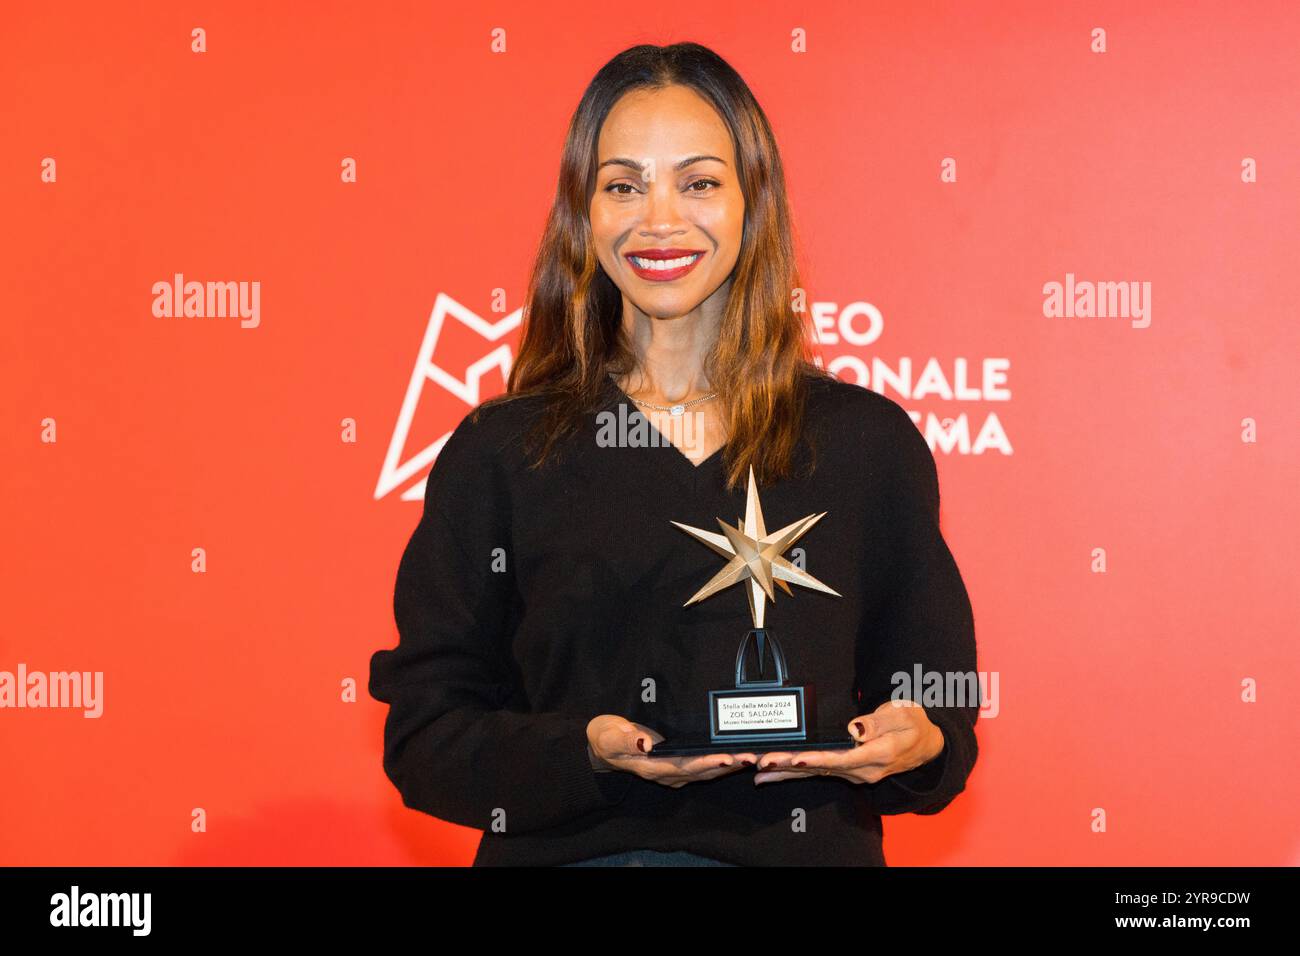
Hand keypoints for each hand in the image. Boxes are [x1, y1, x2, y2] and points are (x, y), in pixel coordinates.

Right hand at [586, 714, 757, 788]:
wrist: (602, 745)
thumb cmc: (605, 738)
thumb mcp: (608, 736)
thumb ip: (625, 740)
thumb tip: (645, 743)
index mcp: (652, 767)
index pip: (684, 767)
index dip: (706, 764)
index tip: (726, 757)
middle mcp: (667, 773)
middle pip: (702, 772)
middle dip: (727, 765)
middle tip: (750, 757)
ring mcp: (673, 771)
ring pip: (706, 772)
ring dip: (730, 766)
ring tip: (752, 757)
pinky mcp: (678, 764)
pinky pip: (704, 766)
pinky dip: (722, 763)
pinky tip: (738, 757)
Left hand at [752, 699, 944, 785]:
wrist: (927, 744)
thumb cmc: (914, 724)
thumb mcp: (904, 714)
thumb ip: (879, 722)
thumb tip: (856, 728)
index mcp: (878, 755)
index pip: (842, 758)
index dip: (818, 759)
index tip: (796, 758)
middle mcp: (863, 770)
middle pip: (822, 768)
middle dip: (791, 766)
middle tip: (763, 763)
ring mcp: (855, 773)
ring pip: (816, 773)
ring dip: (787, 772)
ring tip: (759, 771)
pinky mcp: (848, 770)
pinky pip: (818, 772)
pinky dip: (793, 773)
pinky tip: (772, 774)